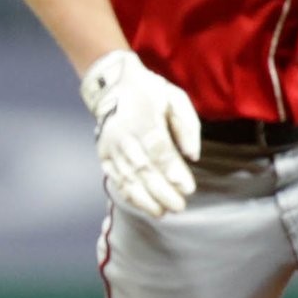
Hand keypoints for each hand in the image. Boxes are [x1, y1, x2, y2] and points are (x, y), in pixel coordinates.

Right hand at [80, 49, 200, 218]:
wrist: (113, 85)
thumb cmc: (151, 93)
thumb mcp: (175, 98)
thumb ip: (187, 126)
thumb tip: (193, 156)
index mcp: (144, 118)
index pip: (160, 150)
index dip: (173, 172)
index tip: (189, 189)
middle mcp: (124, 135)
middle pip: (143, 168)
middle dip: (162, 191)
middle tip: (179, 206)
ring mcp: (111, 146)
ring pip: (128, 177)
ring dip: (145, 198)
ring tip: (162, 212)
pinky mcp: (104, 155)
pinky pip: (115, 178)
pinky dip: (129, 194)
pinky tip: (144, 206)